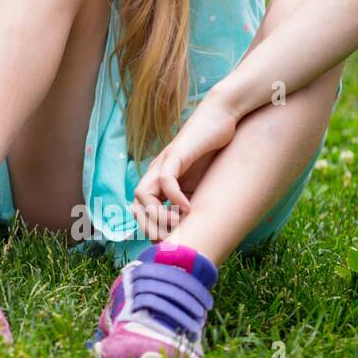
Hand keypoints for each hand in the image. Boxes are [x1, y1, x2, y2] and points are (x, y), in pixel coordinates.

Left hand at [132, 94, 238, 240]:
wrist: (220, 119)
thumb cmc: (213, 152)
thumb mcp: (202, 183)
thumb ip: (193, 202)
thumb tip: (195, 230)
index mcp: (159, 182)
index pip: (140, 210)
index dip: (151, 228)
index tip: (171, 239)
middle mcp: (156, 173)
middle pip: (136, 205)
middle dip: (151, 226)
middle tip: (173, 237)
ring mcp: (164, 163)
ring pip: (143, 193)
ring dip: (158, 214)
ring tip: (180, 222)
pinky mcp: (177, 154)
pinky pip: (165, 179)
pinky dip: (173, 196)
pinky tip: (188, 207)